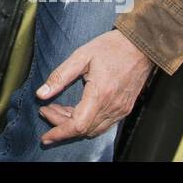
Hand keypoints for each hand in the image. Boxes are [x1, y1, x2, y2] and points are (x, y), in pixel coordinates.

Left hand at [33, 28, 153, 144]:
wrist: (141, 45)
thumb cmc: (111, 47)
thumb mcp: (81, 56)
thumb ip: (60, 76)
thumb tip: (41, 94)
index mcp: (100, 94)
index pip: (77, 125)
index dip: (59, 132)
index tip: (45, 137)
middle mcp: (112, 107)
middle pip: (83, 129)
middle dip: (61, 124)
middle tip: (46, 110)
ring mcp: (120, 109)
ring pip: (93, 129)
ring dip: (73, 124)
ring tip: (57, 109)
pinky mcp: (124, 108)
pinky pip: (103, 124)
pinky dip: (86, 121)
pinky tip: (75, 109)